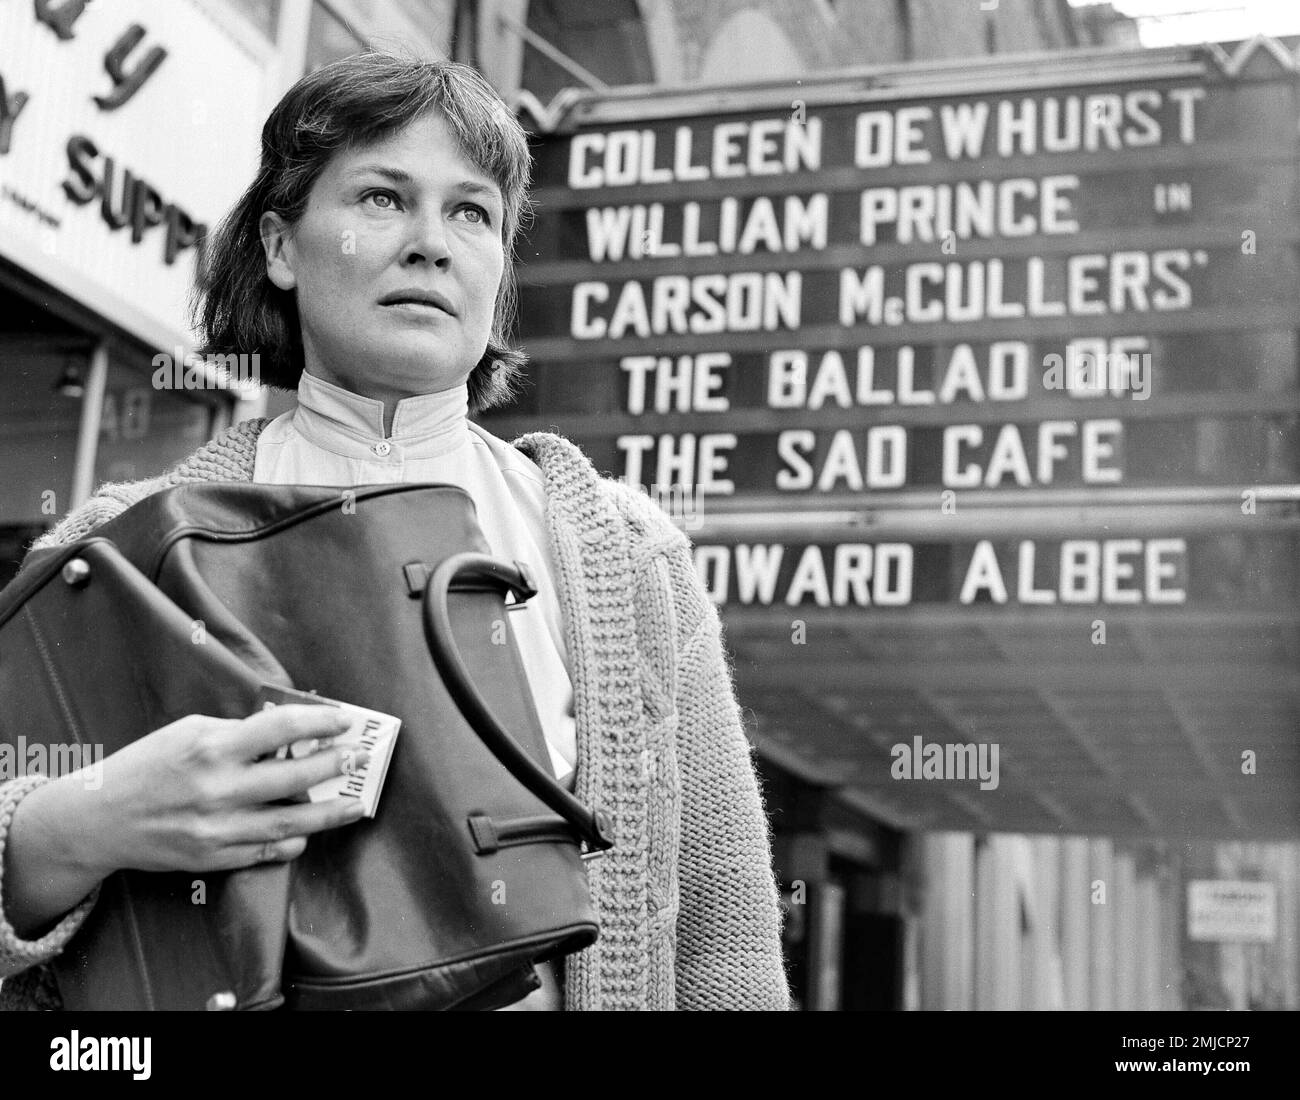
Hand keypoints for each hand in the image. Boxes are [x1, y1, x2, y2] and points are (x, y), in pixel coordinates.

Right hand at [89, 704, 368, 873]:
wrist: (98, 819)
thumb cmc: (146, 766)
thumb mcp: (187, 732)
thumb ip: (236, 732)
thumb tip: (287, 731)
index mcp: (212, 748)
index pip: (280, 729)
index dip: (319, 723)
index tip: (344, 721)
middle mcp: (218, 789)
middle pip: (295, 777)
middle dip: (334, 766)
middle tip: (357, 758)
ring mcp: (217, 828)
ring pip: (290, 822)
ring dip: (329, 813)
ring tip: (355, 803)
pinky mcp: (212, 858)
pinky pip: (265, 851)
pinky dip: (292, 843)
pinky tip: (308, 834)